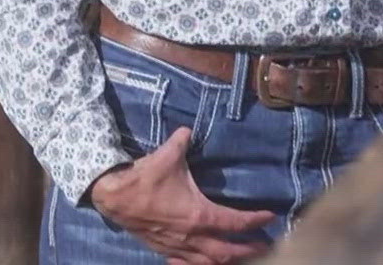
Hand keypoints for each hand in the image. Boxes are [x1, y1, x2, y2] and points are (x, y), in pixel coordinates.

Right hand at [88, 127, 276, 263]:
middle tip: (266, 246)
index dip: (256, 221)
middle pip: (227, 253)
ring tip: (241, 257)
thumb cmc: (145, 177)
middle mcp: (191, 236)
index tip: (270, 217)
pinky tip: (202, 262)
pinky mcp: (162, 249)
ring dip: (226, 261)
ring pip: (207, 263)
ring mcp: (176, 247)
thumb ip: (184, 141)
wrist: (112, 196)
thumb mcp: (170, 154)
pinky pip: (184, 263)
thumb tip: (189, 130)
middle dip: (250, 250)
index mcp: (199, 215)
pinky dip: (198, 264)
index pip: (236, 222)